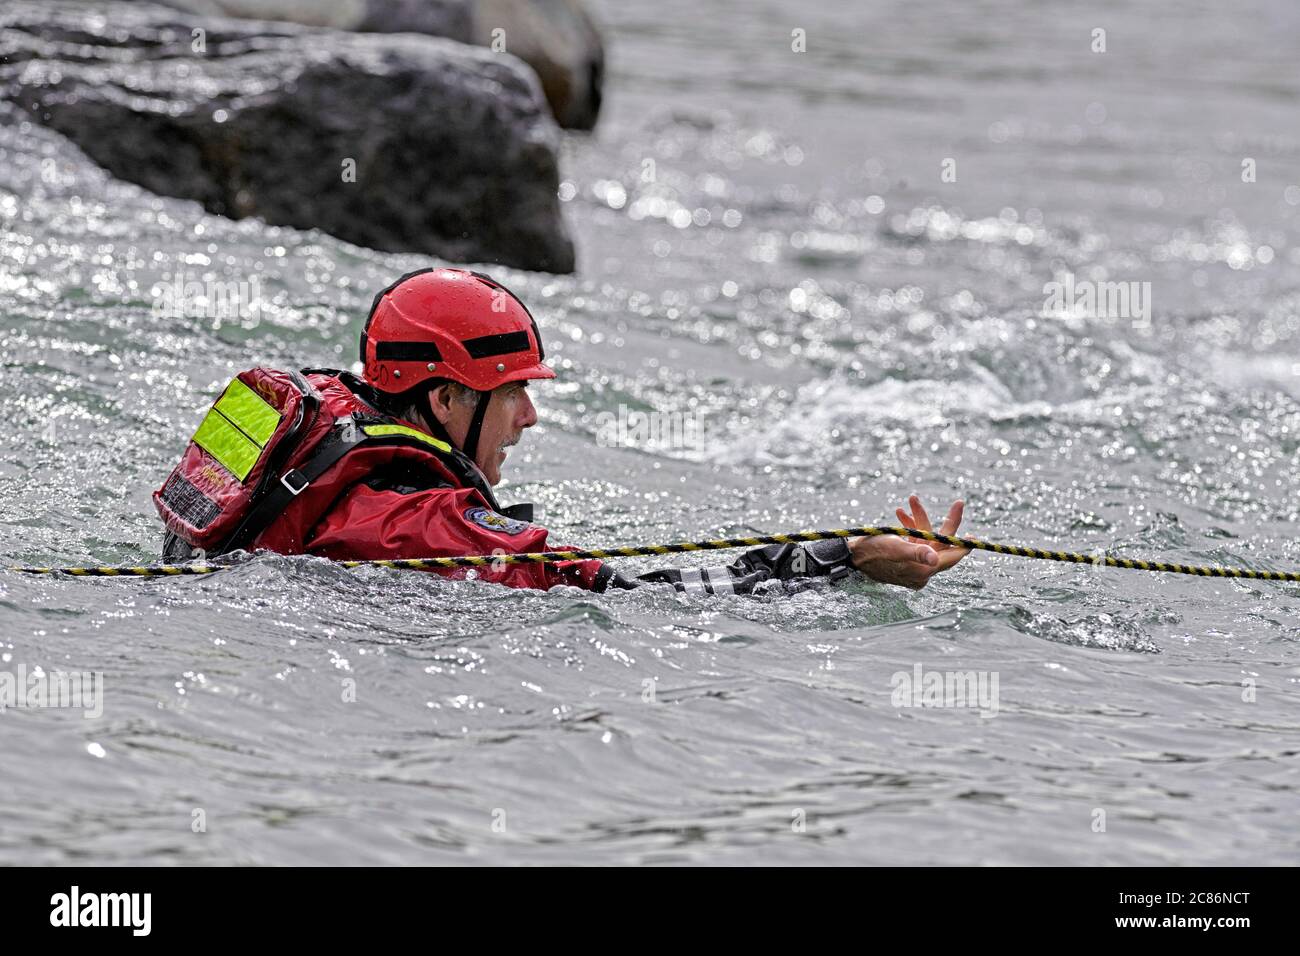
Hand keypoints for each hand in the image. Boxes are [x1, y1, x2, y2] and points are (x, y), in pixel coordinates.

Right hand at [848, 495, 969, 589]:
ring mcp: (914, 563)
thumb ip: (916, 552)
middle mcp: (922, 568)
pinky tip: (901, 513)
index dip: (963, 545)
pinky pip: (915, 539)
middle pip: (942, 544)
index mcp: (923, 569)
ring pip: (927, 538)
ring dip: (920, 519)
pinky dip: (910, 526)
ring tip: (911, 500)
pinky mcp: (906, 557)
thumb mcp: (894, 548)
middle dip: (946, 522)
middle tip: (959, 503)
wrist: (852, 556)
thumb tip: (935, 559)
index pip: (952, 557)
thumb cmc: (872, 552)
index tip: (975, 536)